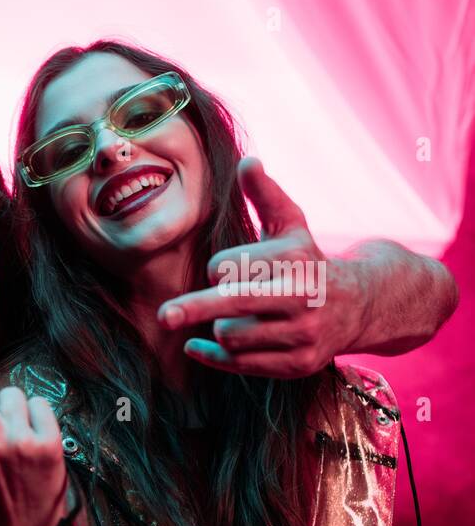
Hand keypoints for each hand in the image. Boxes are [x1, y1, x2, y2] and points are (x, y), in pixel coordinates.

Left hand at [157, 157, 363, 378]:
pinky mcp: (298, 365)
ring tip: (233, 318)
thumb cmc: (309, 261)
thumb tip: (247, 161)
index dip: (218, 270)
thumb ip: (266, 195)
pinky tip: (197, 347)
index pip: (229, 268)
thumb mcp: (291, 225)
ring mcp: (302, 334)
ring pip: (232, 336)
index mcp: (294, 259)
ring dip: (219, 327)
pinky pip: (241, 365)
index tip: (228, 271)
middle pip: (234, 303)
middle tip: (164, 315)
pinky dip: (213, 357)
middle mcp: (302, 298)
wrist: (360, 305)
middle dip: (195, 308)